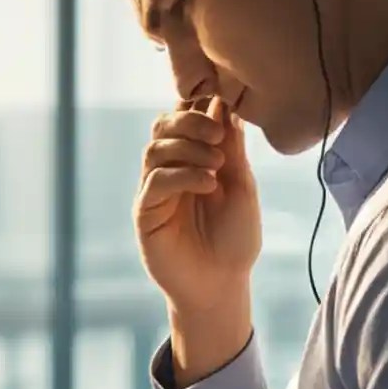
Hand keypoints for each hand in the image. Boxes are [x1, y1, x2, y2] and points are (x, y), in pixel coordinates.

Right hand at [134, 96, 261, 313]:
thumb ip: (232, 149)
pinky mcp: (145, 213)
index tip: (223, 107)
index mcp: (193, 158)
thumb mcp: (241, 186)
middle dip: (189, 120)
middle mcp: (169, 169)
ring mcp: (154, 191)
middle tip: (217, 135)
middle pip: (162, 125)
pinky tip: (209, 184)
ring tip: (217, 166)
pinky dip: (182, 175)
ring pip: (155, 149)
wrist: (221, 284)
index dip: (198, 105)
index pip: (184, 117)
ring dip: (187, 148)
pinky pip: (154, 181)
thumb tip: (226, 105)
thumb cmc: (235, 238)